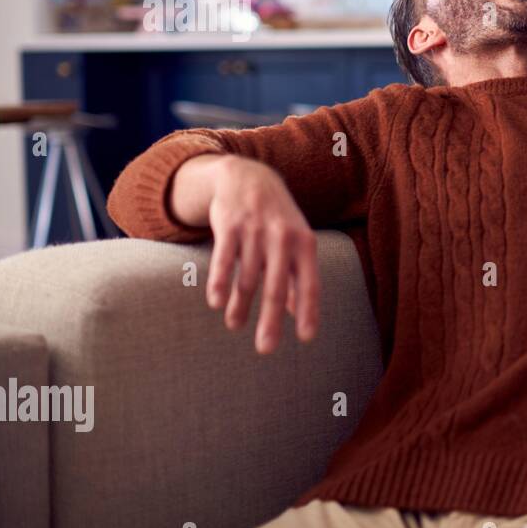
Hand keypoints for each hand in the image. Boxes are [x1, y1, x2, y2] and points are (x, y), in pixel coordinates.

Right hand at [200, 156, 319, 353]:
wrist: (249, 178)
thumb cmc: (277, 219)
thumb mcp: (295, 242)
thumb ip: (296, 275)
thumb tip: (298, 312)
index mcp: (305, 244)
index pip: (310, 284)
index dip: (308, 311)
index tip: (306, 338)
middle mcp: (283, 238)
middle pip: (277, 287)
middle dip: (270, 320)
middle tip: (266, 349)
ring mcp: (256, 231)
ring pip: (248, 277)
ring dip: (241, 306)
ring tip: (235, 326)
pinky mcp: (231, 225)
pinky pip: (224, 259)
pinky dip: (220, 281)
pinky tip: (216, 302)